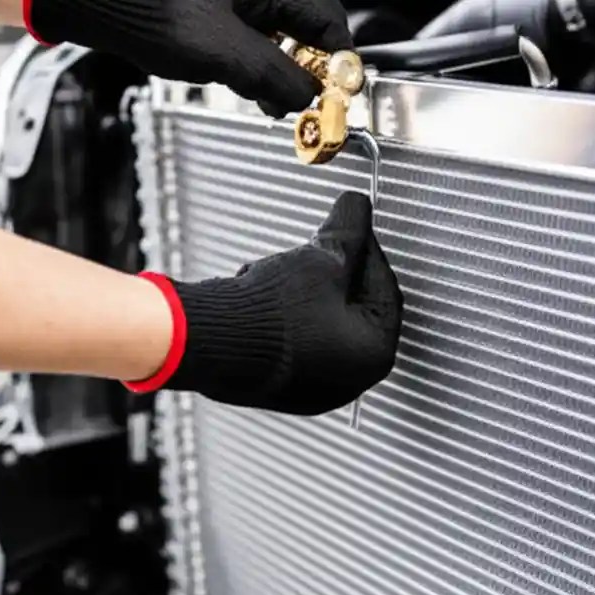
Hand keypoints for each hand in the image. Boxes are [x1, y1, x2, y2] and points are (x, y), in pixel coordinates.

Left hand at [27, 0, 351, 115]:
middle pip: (307, 25)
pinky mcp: (214, 2)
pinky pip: (250, 26)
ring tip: (265, 96)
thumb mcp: (223, 55)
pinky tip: (238, 76)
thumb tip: (308, 97)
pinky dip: (251, 53)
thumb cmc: (145, 9)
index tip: (334, 99)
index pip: (331, 24)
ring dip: (277, 65)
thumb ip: (276, 78)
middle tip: (297, 104)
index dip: (336, 67)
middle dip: (305, 68)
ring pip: (277, 28)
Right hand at [127, 192, 402, 414]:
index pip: (385, 291)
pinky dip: (284, 318)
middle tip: (315, 249)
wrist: (209, 342)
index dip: (368, 252)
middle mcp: (349, 381)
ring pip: (319, 325)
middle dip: (333, 274)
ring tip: (281, 275)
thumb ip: (348, 230)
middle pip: (351, 311)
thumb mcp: (321, 259)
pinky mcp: (279, 389)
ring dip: (304, 293)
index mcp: (375, 355)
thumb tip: (357, 204)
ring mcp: (313, 390)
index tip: (353, 230)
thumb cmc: (274, 313)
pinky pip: (293, 344)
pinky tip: (263, 299)